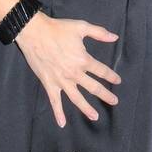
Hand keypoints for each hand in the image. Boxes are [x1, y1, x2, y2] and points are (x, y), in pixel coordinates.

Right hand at [13, 12, 120, 127]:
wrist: (35, 33)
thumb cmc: (58, 29)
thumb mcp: (82, 27)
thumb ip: (100, 33)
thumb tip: (115, 37)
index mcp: (83, 60)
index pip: (101, 71)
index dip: (111, 76)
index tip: (117, 81)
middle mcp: (74, 73)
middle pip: (93, 87)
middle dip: (105, 95)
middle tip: (114, 102)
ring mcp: (61, 80)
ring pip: (76, 98)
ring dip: (86, 108)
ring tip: (95, 117)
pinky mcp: (49, 84)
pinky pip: (55, 101)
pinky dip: (58, 113)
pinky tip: (62, 123)